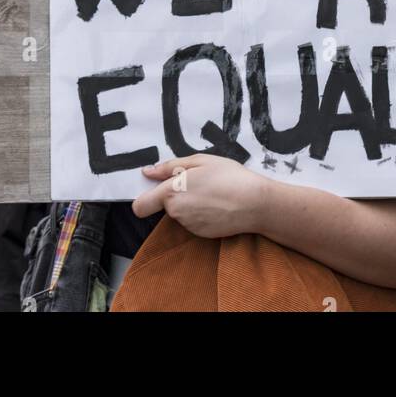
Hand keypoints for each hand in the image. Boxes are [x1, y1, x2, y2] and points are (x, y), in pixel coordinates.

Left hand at [132, 154, 265, 237]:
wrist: (255, 204)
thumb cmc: (229, 176)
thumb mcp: (200, 161)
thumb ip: (170, 166)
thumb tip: (147, 172)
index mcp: (172, 192)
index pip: (140, 206)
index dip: (144, 198)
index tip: (156, 188)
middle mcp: (177, 213)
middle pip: (165, 205)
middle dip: (175, 194)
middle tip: (198, 182)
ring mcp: (189, 226)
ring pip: (180, 213)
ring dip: (189, 203)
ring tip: (211, 192)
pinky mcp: (201, 235)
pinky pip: (193, 221)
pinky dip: (200, 213)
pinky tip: (217, 204)